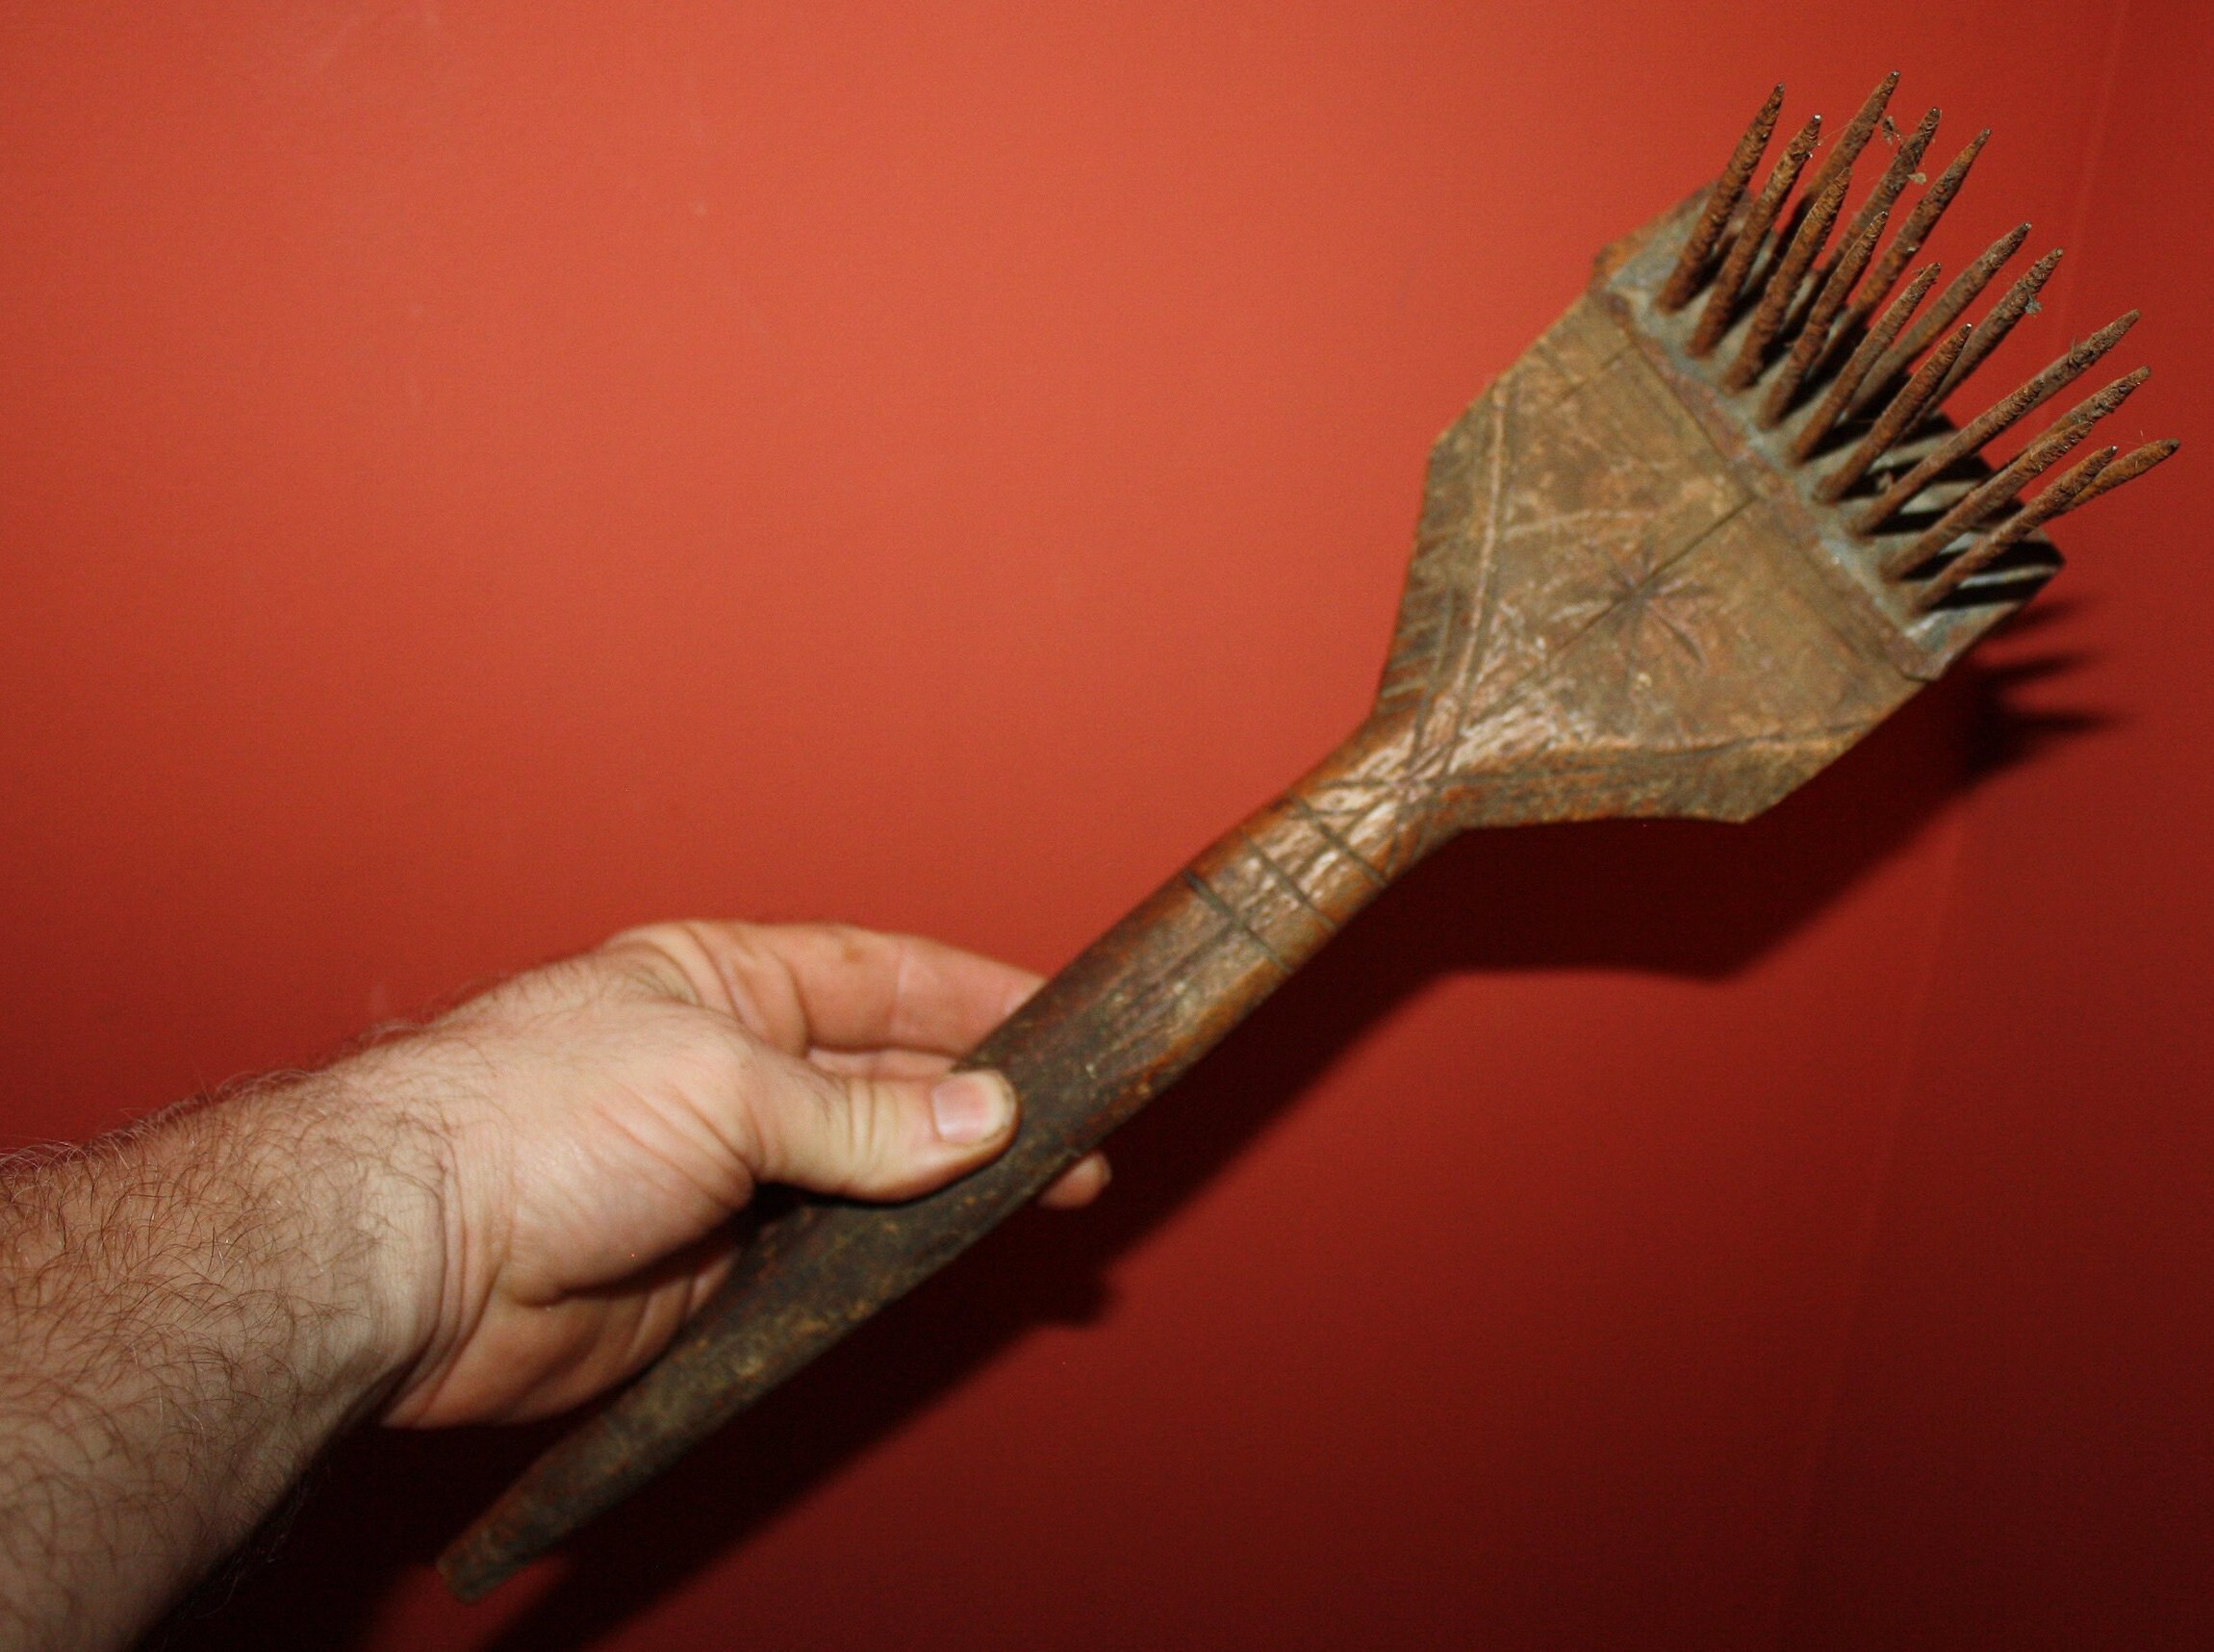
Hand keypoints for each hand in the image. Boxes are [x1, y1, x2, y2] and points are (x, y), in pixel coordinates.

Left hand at [373, 921, 1106, 1427]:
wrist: (409, 1257)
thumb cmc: (525, 1116)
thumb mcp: (720, 1082)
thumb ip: (859, 1115)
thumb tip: (979, 1117)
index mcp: (719, 983)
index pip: (875, 974)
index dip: (972, 993)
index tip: (1062, 1014)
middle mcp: (726, 1071)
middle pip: (885, 1080)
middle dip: (982, 1104)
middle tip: (1076, 1136)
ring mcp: (721, 1176)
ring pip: (866, 1178)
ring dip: (946, 1189)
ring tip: (1038, 1196)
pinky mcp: (709, 1272)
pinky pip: (826, 1262)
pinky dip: (886, 1262)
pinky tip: (940, 1259)